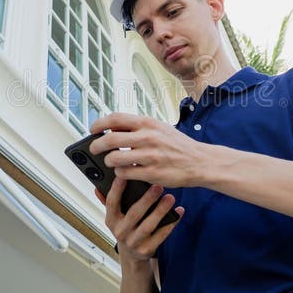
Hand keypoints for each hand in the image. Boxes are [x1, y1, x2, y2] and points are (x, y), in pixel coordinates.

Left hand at [89, 113, 205, 187]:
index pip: (115, 118)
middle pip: (110, 139)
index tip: (92, 129)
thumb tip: (112, 128)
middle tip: (94, 149)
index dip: (99, 124)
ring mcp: (149, 156)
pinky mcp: (151, 173)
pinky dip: (120, 174)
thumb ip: (138, 127)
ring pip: (114, 159)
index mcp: (148, 123)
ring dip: (109, 162)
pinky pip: (125, 174)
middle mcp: (147, 137)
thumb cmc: (178, 145)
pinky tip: (124, 172)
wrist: (200, 161)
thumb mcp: (159, 128)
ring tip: (111, 162)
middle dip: (96, 146)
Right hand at [95, 178, 182, 262]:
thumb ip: (110, 201)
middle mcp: (120, 232)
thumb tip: (98, 186)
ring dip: (160, 211)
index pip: (111, 203)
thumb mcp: (116, 217)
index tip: (123, 176)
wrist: (131, 256)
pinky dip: (171, 223)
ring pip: (148, 226)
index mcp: (111, 220)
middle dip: (146, 200)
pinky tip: (179, 212)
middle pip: (134, 214)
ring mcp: (133, 242)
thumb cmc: (126, 228)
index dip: (116, 190)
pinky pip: (161, 235)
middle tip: (158, 186)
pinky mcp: (146, 250)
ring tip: (170, 198)